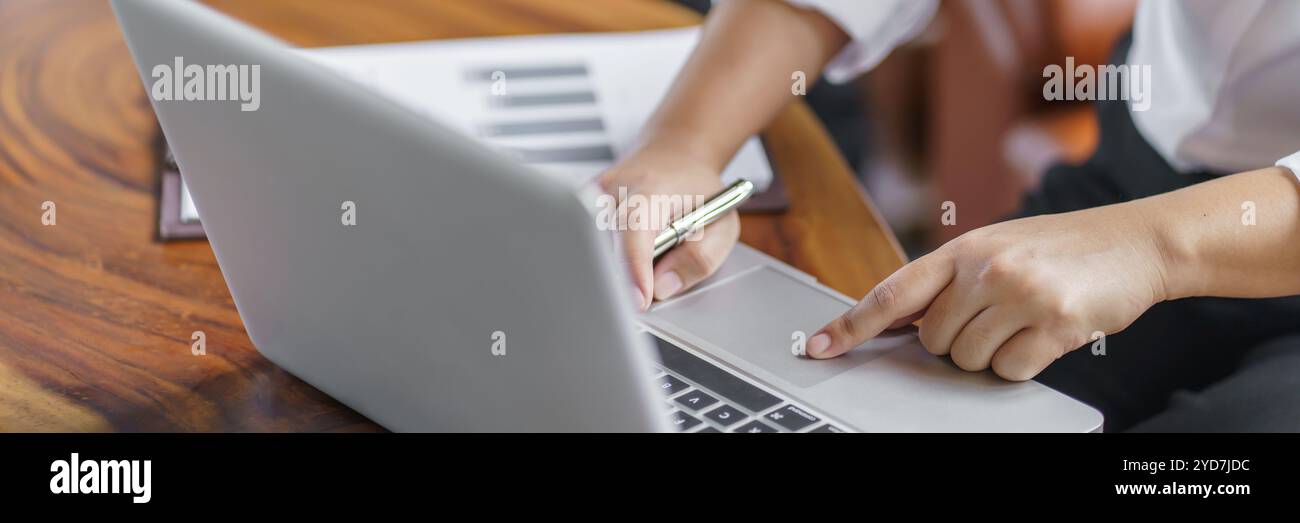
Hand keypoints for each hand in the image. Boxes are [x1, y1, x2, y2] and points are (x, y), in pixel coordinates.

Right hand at [598, 149, 737, 309]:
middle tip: (656, 272)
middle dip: (628, 275)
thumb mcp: (721, 225)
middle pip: (606, 247)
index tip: (639, 300)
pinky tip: (631, 243)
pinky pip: (591, 243)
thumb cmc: (699, 190)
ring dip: (621, 264)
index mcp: (651, 188)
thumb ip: (699, 259)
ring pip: (596, 249)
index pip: (634, 232)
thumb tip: (661, 288)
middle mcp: (614, 188)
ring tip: (650, 246)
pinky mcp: (581, 205)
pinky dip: (612, 255)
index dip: (635, 270)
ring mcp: (593, 195)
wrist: (675, 155)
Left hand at [805, 202, 1171, 380]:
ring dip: (994, 354)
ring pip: (968, 360)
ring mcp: (1019, 293)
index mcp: (963, 248)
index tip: (820, 346)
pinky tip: (1048, 332)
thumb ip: (950, 280)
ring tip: (1026, 320)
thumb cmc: (1063, 249)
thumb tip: (900, 321)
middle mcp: (985, 267)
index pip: (892, 292)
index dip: (852, 323)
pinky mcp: (1054, 321)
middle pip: (933, 341)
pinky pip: (1011, 371)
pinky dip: (1026, 364)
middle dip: (958, 342)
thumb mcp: (997, 248)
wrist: (1138, 241)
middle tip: (997, 318)